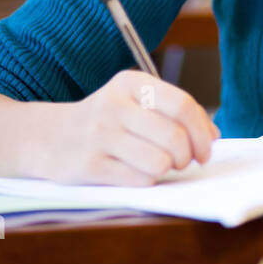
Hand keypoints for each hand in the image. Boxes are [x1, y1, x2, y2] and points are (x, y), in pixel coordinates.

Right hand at [40, 70, 219, 185]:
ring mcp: (99, 135)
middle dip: (188, 156)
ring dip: (168, 169)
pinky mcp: (89, 165)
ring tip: (161, 165)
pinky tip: (139, 173)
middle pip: (174, 136)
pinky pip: (138, 179)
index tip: (207, 149)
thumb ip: (175, 113)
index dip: (202, 131)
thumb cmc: (107, 120)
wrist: (49, 137)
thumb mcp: (136, 102)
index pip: (182, 105)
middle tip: (185, 161)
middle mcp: (114, 105)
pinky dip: (147, 180)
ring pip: (159, 162)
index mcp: (130, 83)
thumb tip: (212, 136)